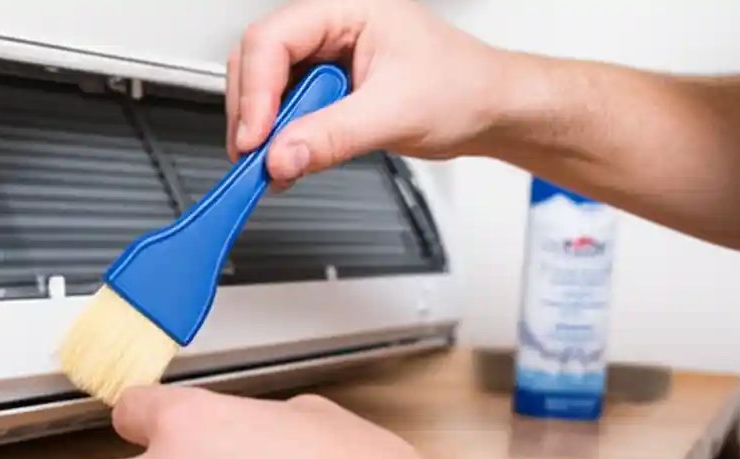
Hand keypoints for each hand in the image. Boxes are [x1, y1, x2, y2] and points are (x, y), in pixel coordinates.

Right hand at [227, 0, 518, 184]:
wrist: (488, 109)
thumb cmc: (463, 88)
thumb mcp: (395, 113)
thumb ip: (332, 136)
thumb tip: (282, 157)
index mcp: (348, 8)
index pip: (274, 39)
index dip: (256, 90)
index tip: (256, 139)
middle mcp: (330, 27)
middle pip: (256, 60)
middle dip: (251, 112)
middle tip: (256, 156)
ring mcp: (325, 57)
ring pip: (264, 86)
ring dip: (262, 130)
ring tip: (274, 163)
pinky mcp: (325, 88)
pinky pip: (284, 109)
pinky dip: (279, 139)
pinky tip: (288, 161)